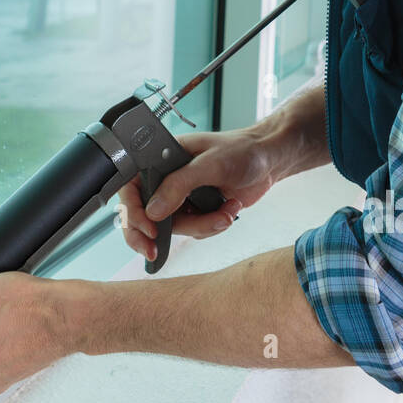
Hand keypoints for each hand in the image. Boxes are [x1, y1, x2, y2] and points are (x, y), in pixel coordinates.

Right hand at [117, 125, 276, 261]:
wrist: (269, 160)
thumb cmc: (241, 150)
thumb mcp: (209, 164)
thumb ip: (179, 185)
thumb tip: (154, 212)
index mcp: (161, 160)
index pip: (132, 188)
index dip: (134, 212)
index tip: (149, 229)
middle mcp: (166, 180)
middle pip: (145, 215)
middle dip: (152, 236)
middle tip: (154, 252)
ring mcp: (181, 197)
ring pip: (174, 228)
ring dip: (201, 227)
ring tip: (225, 212)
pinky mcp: (197, 210)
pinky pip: (195, 230)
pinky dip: (213, 226)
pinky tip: (230, 209)